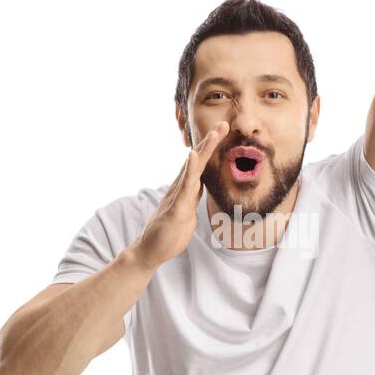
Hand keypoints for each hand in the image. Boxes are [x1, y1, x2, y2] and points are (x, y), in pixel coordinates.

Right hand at [132, 120, 228, 270]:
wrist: (150, 251)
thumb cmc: (168, 234)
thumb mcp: (186, 212)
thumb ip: (191, 197)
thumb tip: (199, 186)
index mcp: (185, 190)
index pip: (200, 165)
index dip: (210, 149)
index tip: (221, 132)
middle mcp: (180, 188)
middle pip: (197, 160)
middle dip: (210, 142)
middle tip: (224, 123)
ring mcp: (177, 197)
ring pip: (193, 169)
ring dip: (203, 150)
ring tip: (214, 133)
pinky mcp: (176, 209)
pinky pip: (185, 187)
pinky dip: (190, 170)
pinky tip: (193, 156)